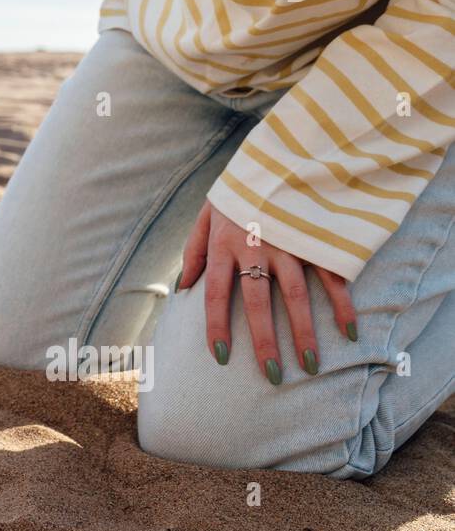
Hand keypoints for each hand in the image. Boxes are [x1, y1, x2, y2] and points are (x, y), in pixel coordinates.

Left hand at [178, 201, 357, 383]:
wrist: (276, 155)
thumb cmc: (237, 190)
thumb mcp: (207, 214)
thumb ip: (194, 251)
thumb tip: (183, 288)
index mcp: (224, 244)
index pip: (215, 294)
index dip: (217, 327)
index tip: (221, 357)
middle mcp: (255, 247)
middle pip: (258, 302)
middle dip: (264, 341)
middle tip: (272, 376)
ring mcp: (289, 243)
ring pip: (296, 295)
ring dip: (304, 332)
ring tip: (310, 366)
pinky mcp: (315, 237)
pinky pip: (331, 275)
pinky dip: (342, 304)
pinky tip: (349, 331)